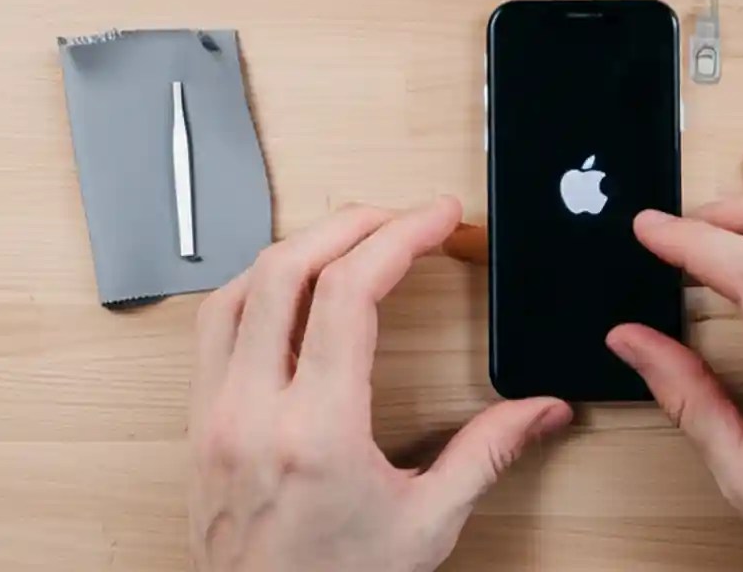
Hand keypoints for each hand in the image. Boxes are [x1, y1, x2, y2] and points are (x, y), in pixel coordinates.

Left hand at [188, 197, 571, 571]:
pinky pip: (214, 324)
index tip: (435, 218)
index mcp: (318, 432)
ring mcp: (217, 414)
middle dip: (353, 223)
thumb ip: (487, 455)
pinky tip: (290, 285)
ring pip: (240, 287)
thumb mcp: (426, 525)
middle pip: (290, 269)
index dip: (400, 236)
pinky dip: (255, 284)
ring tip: (350, 237)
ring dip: (299, 246)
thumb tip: (543, 410)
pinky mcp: (200, 423)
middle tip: (402, 217)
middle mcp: (254, 412)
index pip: (350, 293)